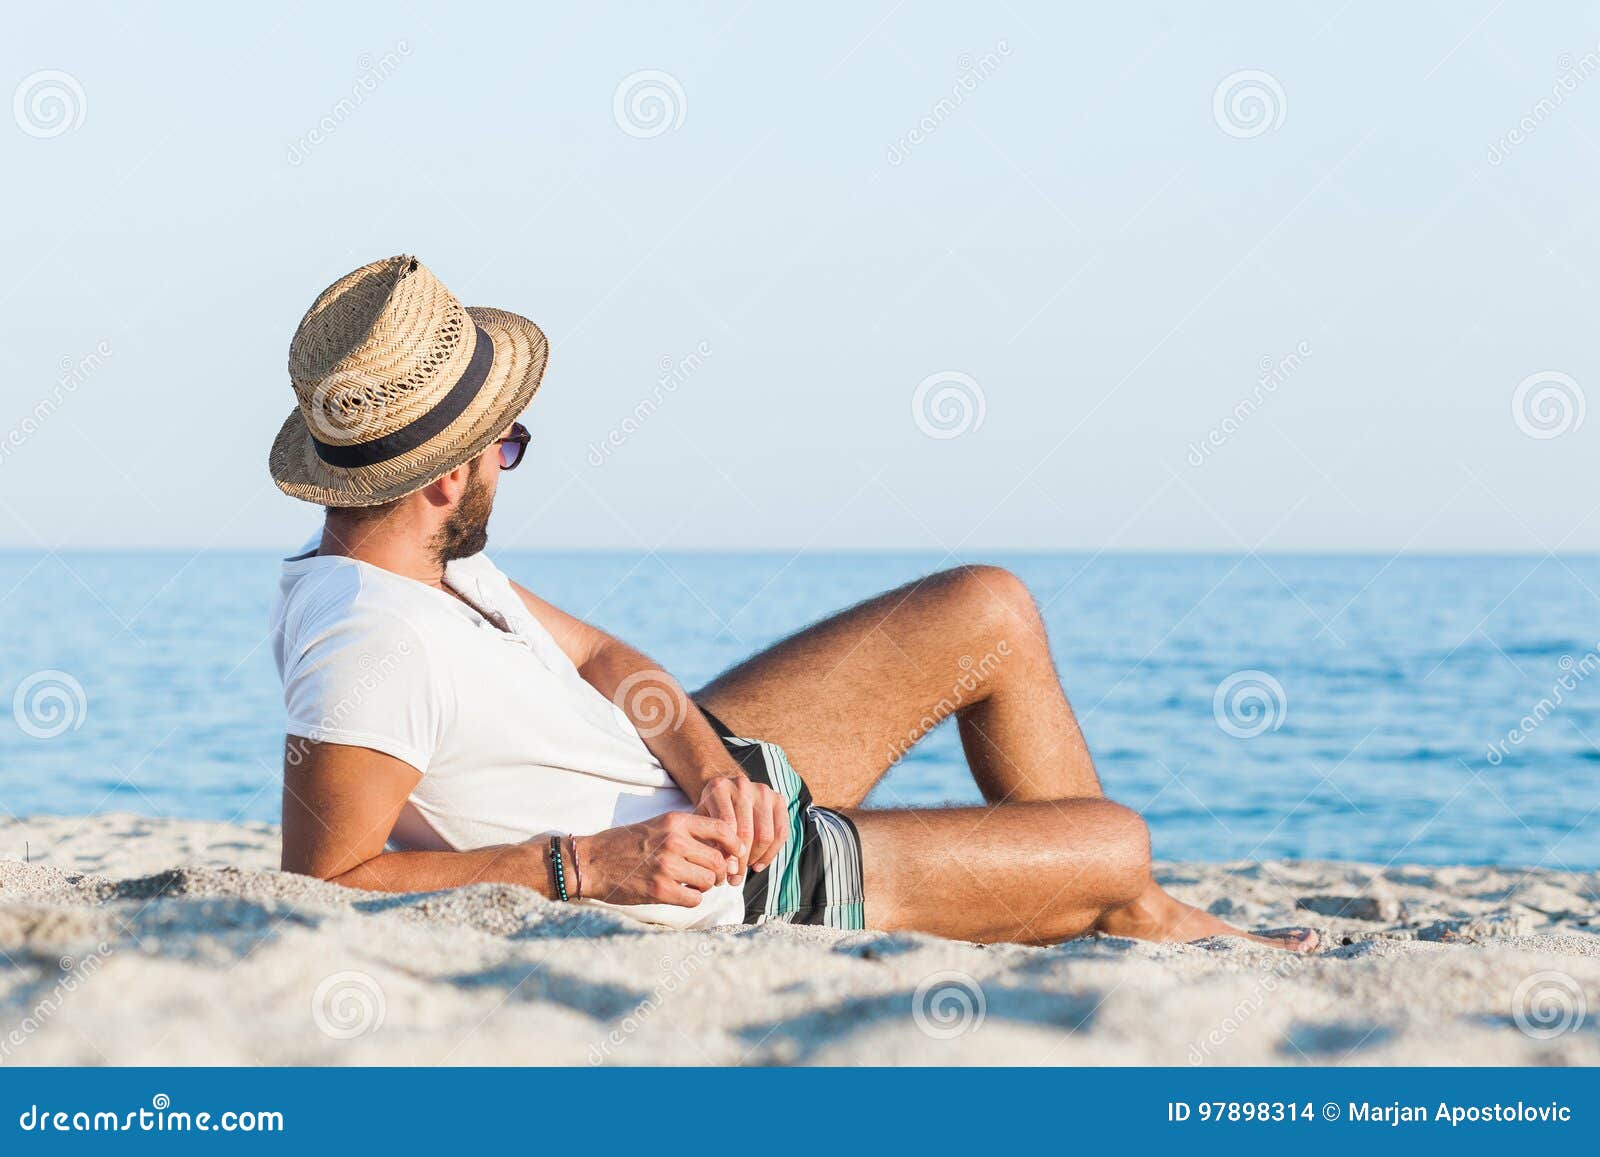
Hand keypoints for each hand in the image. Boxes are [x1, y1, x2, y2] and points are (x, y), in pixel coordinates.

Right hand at [569, 813, 740, 907]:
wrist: (592, 862)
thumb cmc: (625, 843)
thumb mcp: (658, 825)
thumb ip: (688, 832)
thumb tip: (723, 847)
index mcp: (675, 822)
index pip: (722, 829)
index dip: (735, 844)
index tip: (736, 854)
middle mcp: (674, 841)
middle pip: (719, 860)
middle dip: (720, 872)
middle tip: (712, 876)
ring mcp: (667, 866)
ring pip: (709, 880)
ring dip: (705, 885)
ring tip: (691, 883)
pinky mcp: (660, 890)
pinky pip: (694, 898)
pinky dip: (691, 898)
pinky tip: (680, 893)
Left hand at [695, 774, 788, 884]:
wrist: (726, 790)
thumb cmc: (712, 811)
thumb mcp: (704, 824)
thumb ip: (712, 843)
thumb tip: (730, 870)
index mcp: (719, 788)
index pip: (727, 826)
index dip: (728, 853)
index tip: (726, 872)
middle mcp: (742, 785)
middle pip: (747, 832)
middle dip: (742, 860)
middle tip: (736, 878)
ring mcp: (762, 791)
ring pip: (766, 835)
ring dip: (757, 858)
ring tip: (746, 869)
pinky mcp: (778, 799)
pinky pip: (781, 833)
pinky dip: (772, 853)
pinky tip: (759, 863)